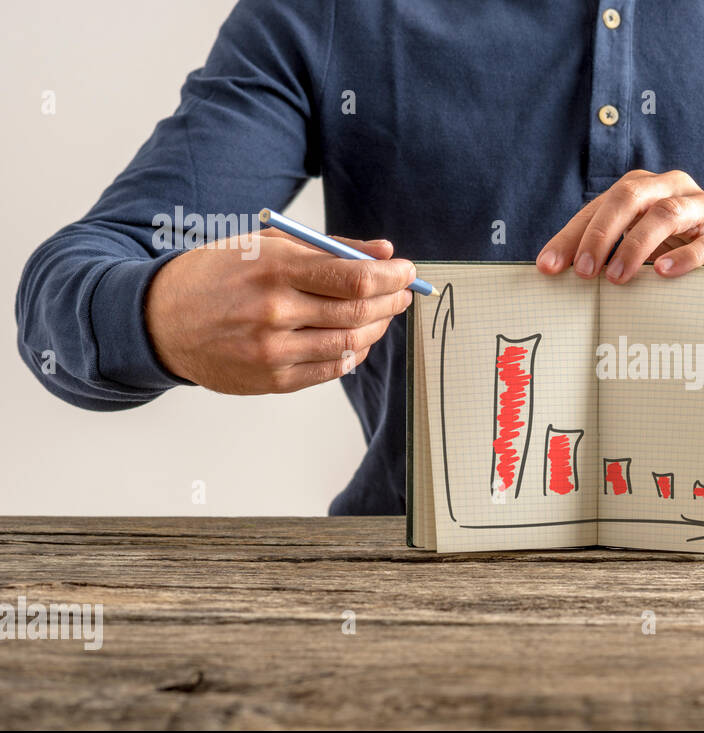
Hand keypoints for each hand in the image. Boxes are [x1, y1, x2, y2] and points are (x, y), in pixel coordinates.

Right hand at [144, 229, 414, 393]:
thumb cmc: (219, 274)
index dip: (392, 276)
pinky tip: (355, 338)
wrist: (160, 320)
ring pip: (350, 343)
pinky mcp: (272, 381)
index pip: (354, 277)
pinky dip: (352, 353)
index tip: (407, 271)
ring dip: (376, 328)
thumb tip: (384, 251)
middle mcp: (275, 312)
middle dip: (390, 301)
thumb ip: (330, 248)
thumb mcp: (267, 244)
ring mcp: (273, 351)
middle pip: (358, 311)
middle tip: (402, 293)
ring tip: (380, 313)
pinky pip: (331, 370)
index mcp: (275, 270)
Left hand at [535, 169, 703, 283]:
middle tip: (584, 271)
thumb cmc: (674, 251)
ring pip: (667, 214)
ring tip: (617, 276)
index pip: (600, 206)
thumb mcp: (634, 248)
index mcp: (643, 188)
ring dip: (636, 245)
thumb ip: (599, 253)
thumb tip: (549, 271)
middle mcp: (673, 188)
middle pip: (631, 197)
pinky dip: (685, 257)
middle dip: (601, 234)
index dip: (573, 236)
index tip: (551, 268)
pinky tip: (664, 273)